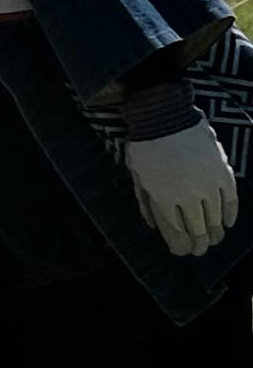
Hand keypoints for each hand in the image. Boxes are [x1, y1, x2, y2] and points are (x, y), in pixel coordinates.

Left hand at [124, 119, 239, 263]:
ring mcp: (208, 185)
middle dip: (200, 244)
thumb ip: (146, 203)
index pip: (176, 233)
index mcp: (164, 199)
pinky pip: (231, 200)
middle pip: (199, 230)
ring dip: (215, 232)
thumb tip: (153, 227)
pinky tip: (227, 223)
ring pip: (216, 218)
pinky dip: (230, 214)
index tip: (184, 252)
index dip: (182, 247)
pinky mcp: (223, 173)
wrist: (165, 115)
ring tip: (214, 238)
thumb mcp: (137, 176)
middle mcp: (188, 196)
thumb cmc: (145, 145)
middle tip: (201, 249)